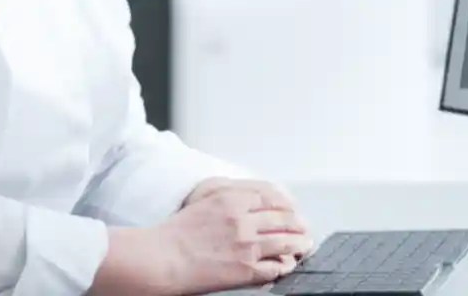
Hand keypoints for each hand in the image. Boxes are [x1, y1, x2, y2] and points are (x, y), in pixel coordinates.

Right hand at [158, 186, 312, 294]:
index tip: (291, 211)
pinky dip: (285, 266)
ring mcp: (247, 245)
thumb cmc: (175, 233)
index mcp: (231, 200)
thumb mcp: (203, 204)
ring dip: (298, 244)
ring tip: (304, 245)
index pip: (271, 200)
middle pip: (283, 219)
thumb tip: (247, 207)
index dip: (286, 206)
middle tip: (304, 228)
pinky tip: (287, 265)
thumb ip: (228, 202)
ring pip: (285, 242)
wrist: (163, 257)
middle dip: (297, 224)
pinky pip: (275, 268)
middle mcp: (243, 220)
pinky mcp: (246, 269)